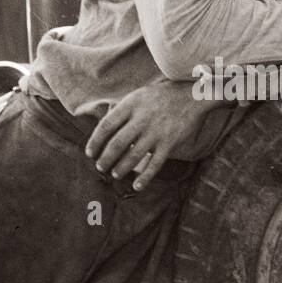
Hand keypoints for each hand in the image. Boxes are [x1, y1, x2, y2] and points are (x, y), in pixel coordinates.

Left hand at [84, 80, 212, 189]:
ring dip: (121, 168)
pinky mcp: (169, 142)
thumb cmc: (160, 96)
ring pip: (133, 156)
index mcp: (131, 105)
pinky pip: (155, 164)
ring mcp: (156, 131)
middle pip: (117, 144)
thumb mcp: (138, 96)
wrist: (192, 95)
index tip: (89, 153)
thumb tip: (102, 129)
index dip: (95, 141)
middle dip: (105, 159)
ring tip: (115, 174)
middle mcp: (142, 119)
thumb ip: (121, 110)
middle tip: (100, 167)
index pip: (106, 126)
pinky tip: (137, 186)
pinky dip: (145, 177)